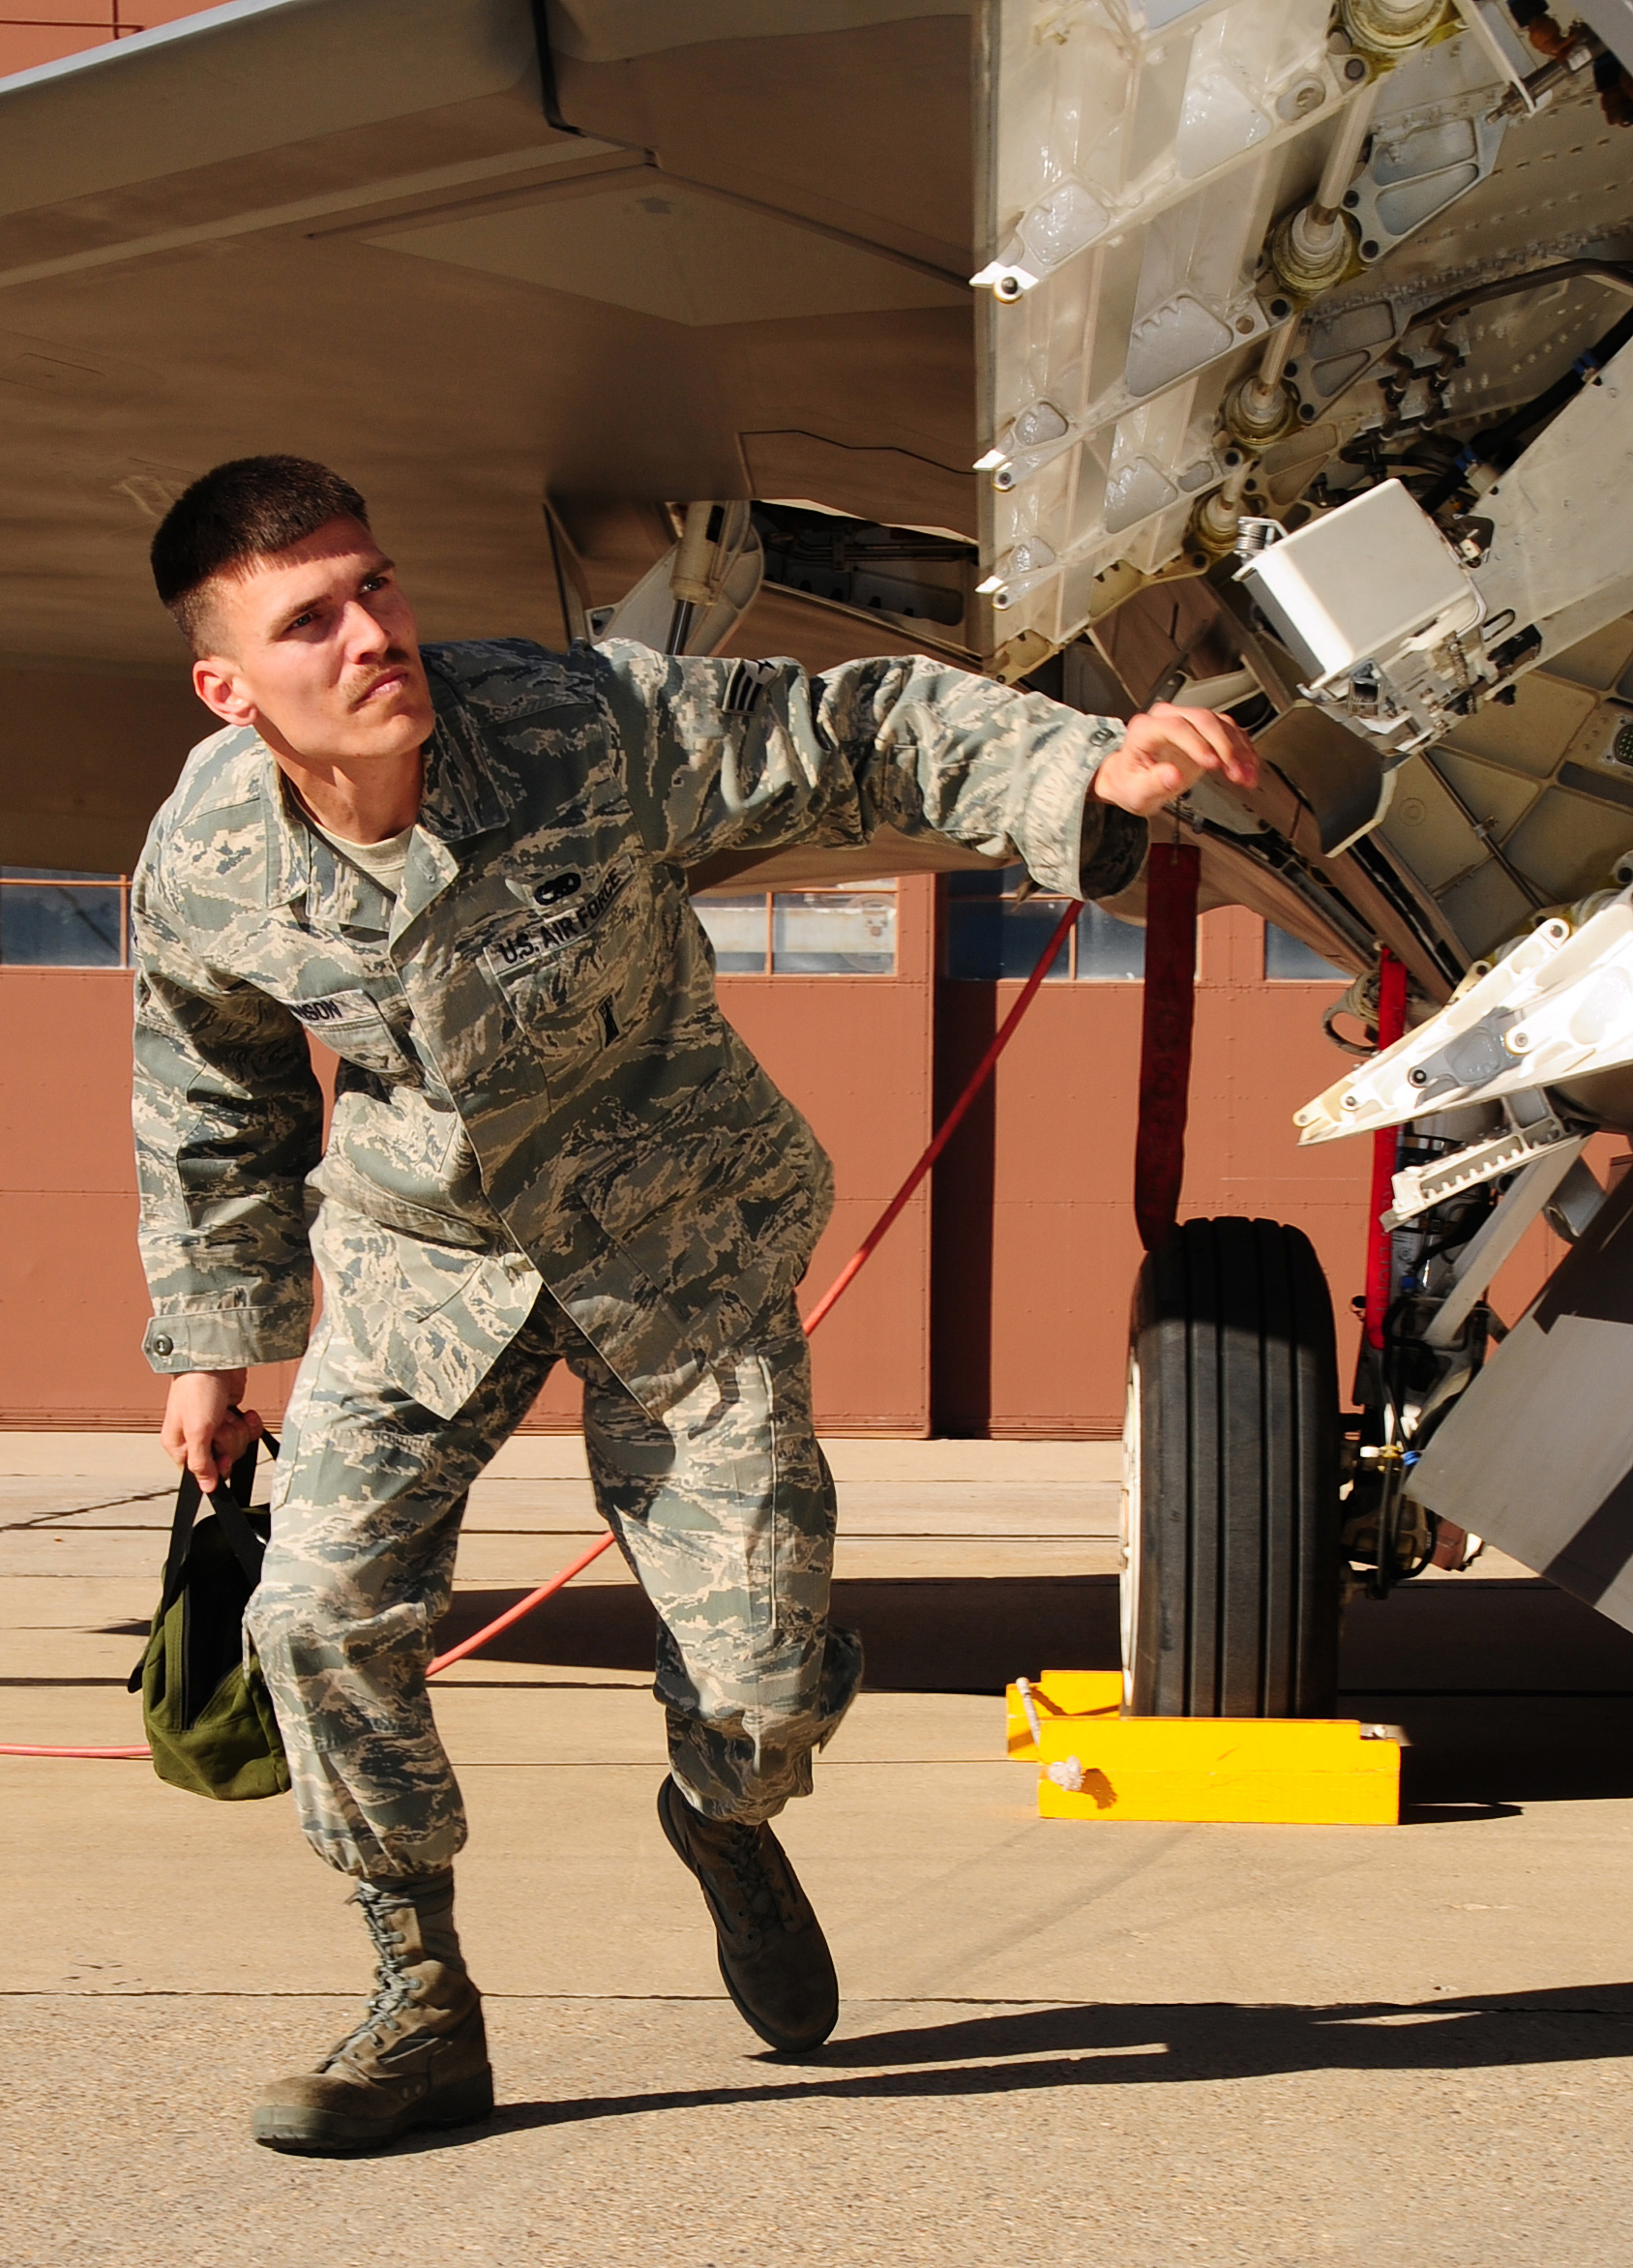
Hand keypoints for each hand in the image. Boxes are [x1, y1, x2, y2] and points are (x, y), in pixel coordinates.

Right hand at [160, 1370, 261, 1492]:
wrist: (216, 1359)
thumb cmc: (197, 1389)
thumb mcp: (196, 1431)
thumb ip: (201, 1462)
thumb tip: (206, 1488)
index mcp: (179, 1444)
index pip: (201, 1472)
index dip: (216, 1466)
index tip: (221, 1455)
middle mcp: (196, 1436)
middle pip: (223, 1459)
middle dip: (229, 1441)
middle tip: (221, 1425)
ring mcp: (216, 1425)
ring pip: (238, 1444)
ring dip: (239, 1429)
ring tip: (228, 1414)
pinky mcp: (233, 1414)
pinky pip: (248, 1430)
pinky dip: (250, 1422)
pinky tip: (245, 1412)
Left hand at [1091, 703, 1257, 817]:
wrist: (1132, 779)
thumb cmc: (1130, 783)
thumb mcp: (1135, 792)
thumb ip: (1152, 784)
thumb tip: (1173, 775)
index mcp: (1146, 729)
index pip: (1176, 727)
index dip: (1197, 743)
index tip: (1211, 763)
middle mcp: (1168, 718)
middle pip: (1203, 720)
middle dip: (1224, 746)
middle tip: (1235, 771)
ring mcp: (1187, 722)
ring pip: (1221, 724)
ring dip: (1239, 749)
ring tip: (1246, 775)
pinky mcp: (1204, 732)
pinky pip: (1229, 733)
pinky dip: (1243, 750)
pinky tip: (1249, 768)